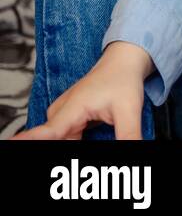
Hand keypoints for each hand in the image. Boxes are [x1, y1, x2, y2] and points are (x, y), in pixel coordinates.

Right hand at [11, 41, 155, 139]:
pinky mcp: (67, 121)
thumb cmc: (123, 80)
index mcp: (73, 108)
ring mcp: (62, 118)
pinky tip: (92, 132)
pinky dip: (76, 142)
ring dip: (75, 144)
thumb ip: (129, 136)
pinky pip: (66, 138)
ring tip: (96, 126)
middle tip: (93, 131)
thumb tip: (135, 152)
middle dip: (71, 145)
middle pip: (56, 141)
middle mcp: (60, 113)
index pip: (48, 132)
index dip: (31, 140)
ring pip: (63, 141)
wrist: (122, 63)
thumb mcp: (130, 110)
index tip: (12, 143)